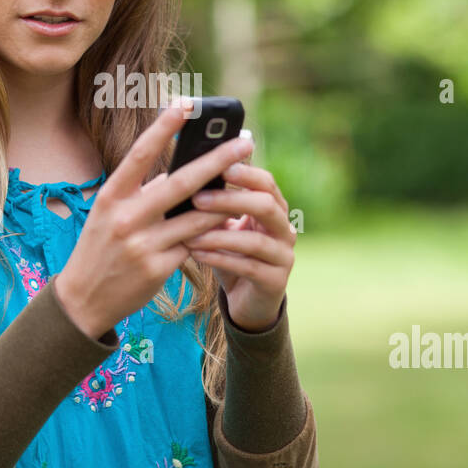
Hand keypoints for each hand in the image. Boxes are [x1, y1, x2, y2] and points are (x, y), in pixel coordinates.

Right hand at [53, 100, 255, 339]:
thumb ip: (140, 193)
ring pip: (197, 219)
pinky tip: (228, 229)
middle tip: (244, 144)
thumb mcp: (109, 214)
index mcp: (111, 196)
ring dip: (224, 205)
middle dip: (217, 162)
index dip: (164, 127)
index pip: (140, 154)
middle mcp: (126, 218)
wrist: (81, 300)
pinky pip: (193, 246)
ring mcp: (142, 245)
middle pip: (181, 184)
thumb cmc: (100, 248)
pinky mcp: (157, 269)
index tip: (186, 104)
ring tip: (246, 189)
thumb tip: (178, 172)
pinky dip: (211, 237)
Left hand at [182, 161, 294, 331]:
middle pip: (266, 205)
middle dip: (230, 200)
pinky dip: (219, 258)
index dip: (245, 173)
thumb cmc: (232, 255)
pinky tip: (196, 254)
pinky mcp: (276, 282)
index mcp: (274, 210)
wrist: (248, 300)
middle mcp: (284, 230)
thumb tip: (183, 178)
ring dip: (219, 235)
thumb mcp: (223, 227)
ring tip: (188, 233)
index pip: (267, 183)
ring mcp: (284, 256)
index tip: (218, 166)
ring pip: (255, 240)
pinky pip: (248, 267)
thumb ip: (214, 206)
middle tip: (197, 199)